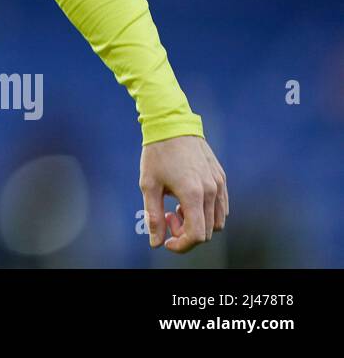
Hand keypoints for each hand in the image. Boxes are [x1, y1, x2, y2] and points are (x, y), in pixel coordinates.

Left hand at [140, 134, 227, 252]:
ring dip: (199, 223)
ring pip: (217, 221)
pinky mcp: (221, 177)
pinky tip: (188, 199)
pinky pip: (221, 207)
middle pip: (208, 232)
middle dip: (186, 233)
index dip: (181, 245)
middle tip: (168, 217)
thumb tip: (156, 243)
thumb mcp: (148, 185)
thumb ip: (154, 215)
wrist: (171, 124)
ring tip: (178, 207)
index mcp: (193, 193)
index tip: (166, 241)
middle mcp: (212, 190)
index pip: (197, 235)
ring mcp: (219, 183)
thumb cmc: (157, 153)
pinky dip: (207, 212)